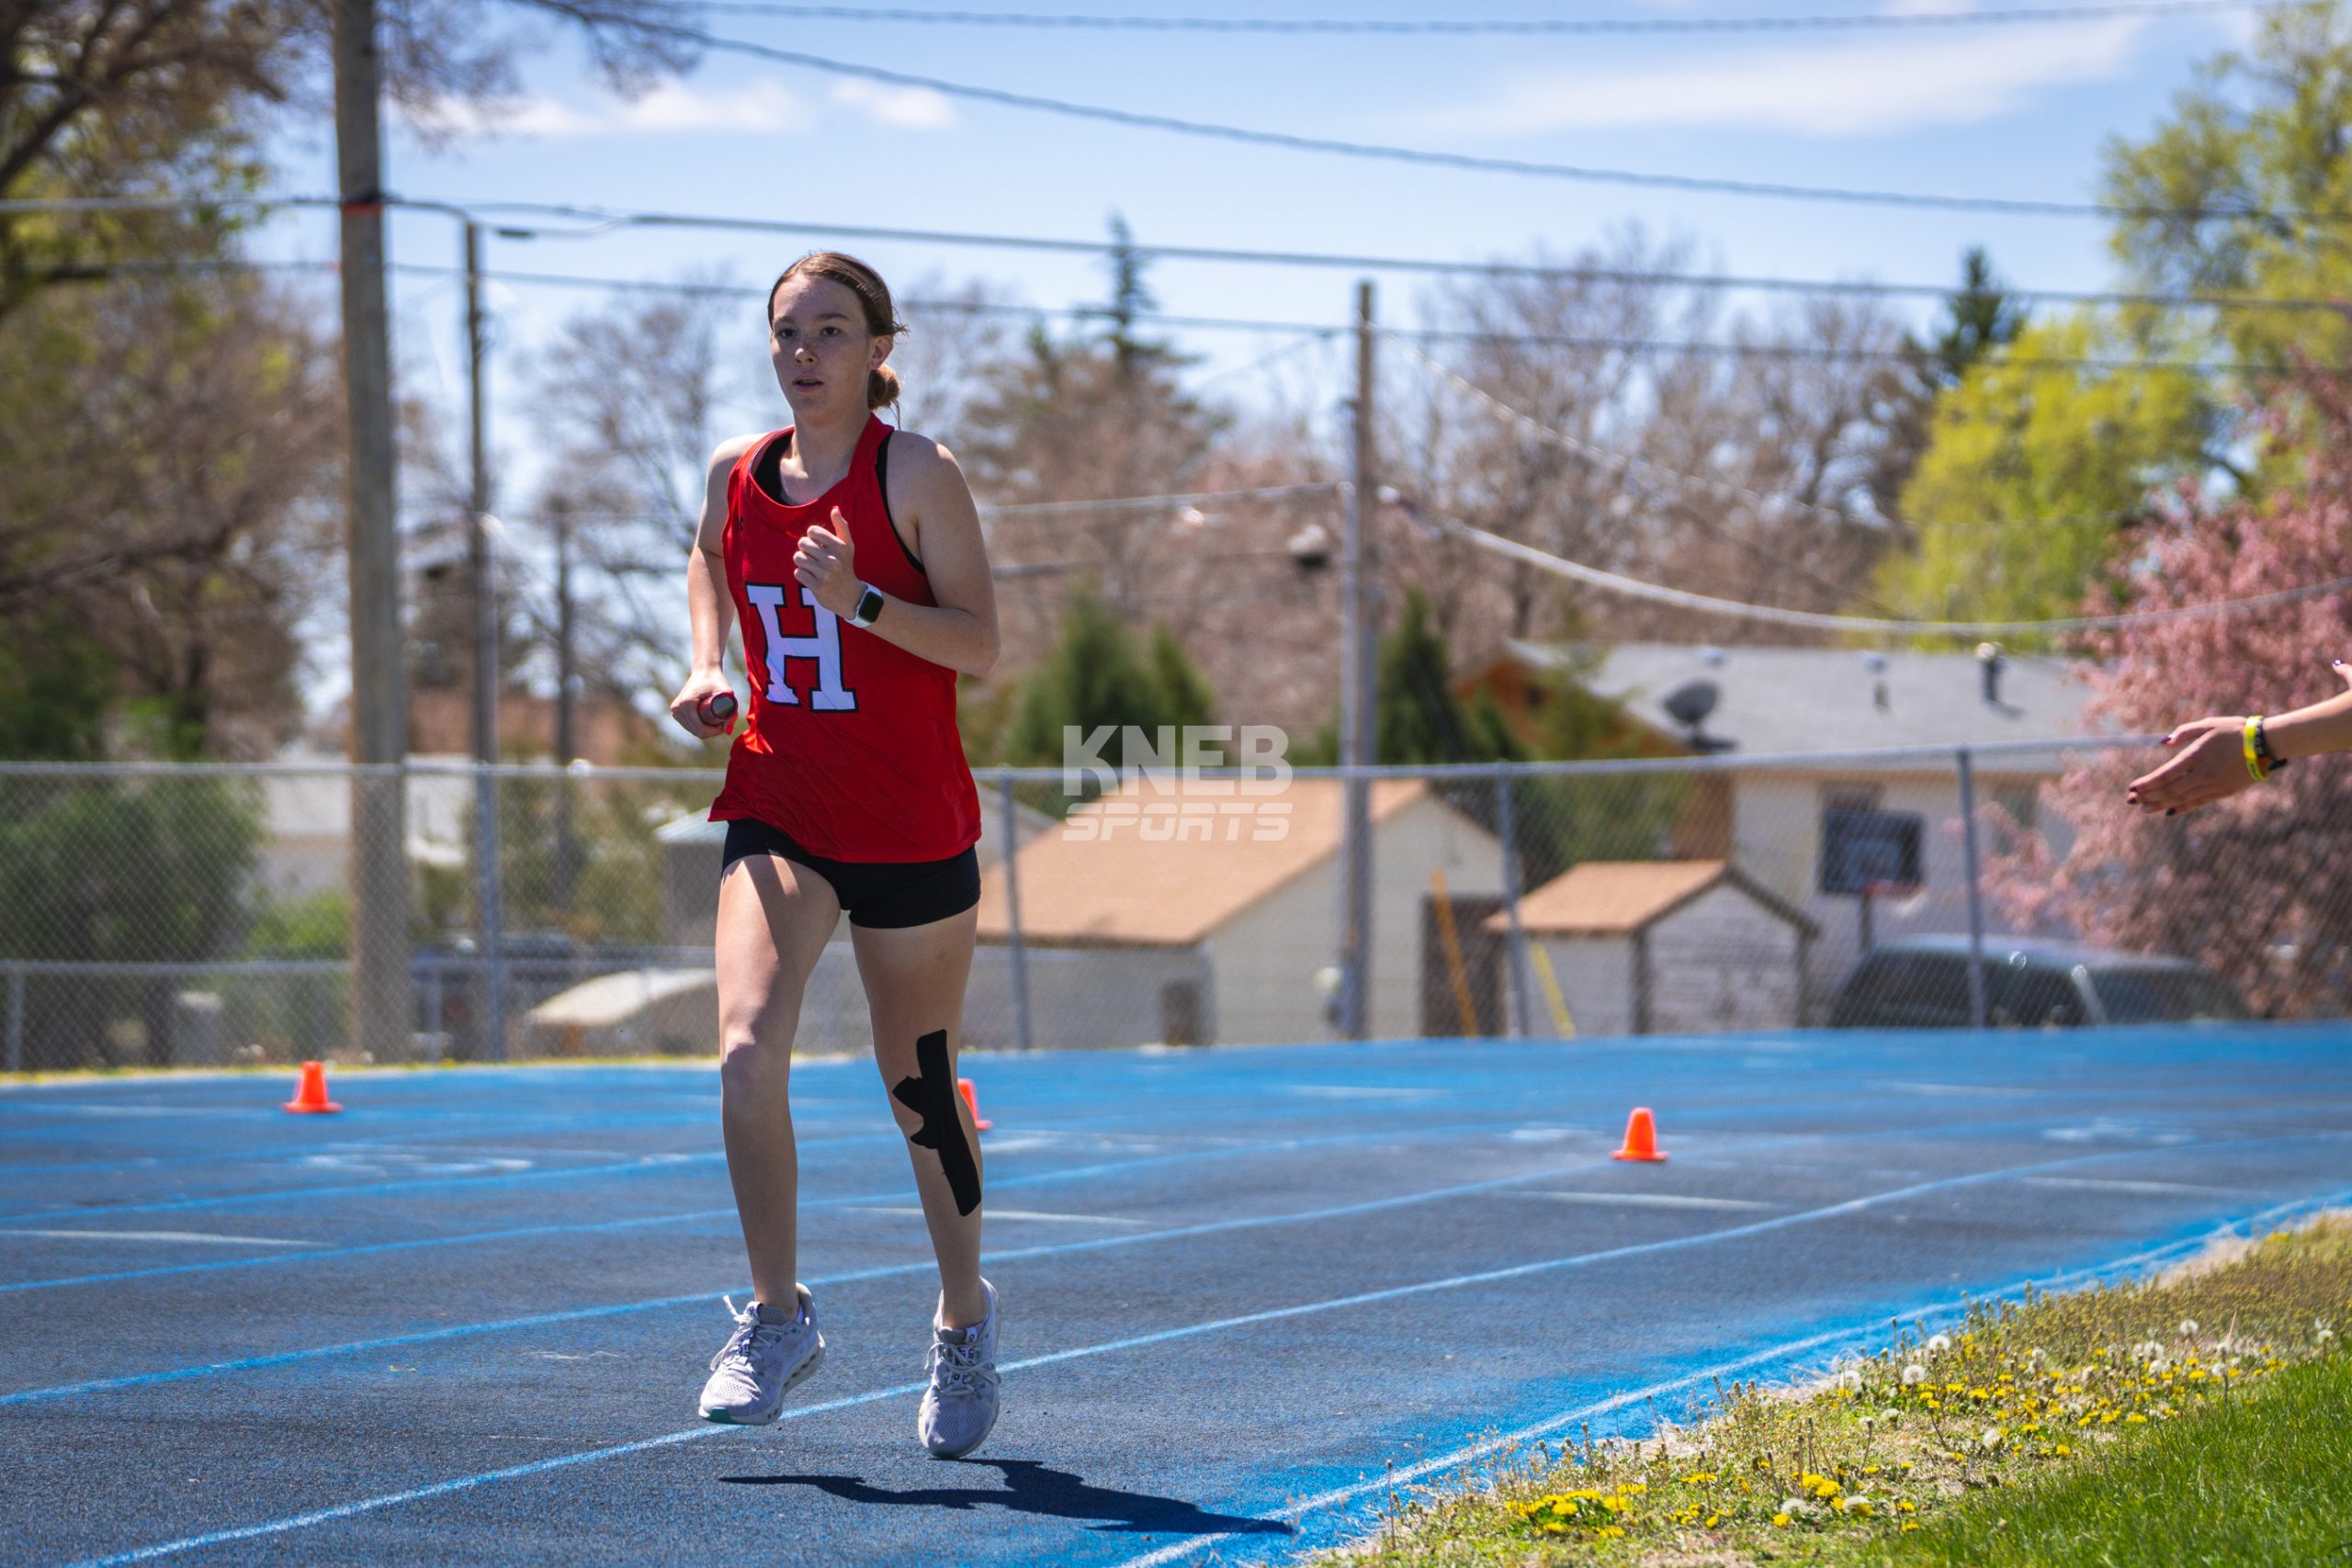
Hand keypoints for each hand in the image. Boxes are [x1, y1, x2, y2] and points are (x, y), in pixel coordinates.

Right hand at [668, 669, 736, 739]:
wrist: (704, 671)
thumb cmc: (716, 680)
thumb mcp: (727, 692)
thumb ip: (732, 709)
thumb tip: (728, 730)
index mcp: (686, 704)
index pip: (700, 729)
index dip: (714, 732)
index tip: (725, 726)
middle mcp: (677, 708)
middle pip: (696, 731)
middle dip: (711, 732)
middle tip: (723, 723)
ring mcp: (675, 710)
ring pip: (692, 730)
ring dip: (705, 731)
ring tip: (717, 722)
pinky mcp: (675, 711)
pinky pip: (688, 726)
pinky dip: (698, 728)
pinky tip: (708, 723)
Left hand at [794, 508, 859, 617]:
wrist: (850, 596)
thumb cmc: (845, 566)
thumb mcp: (848, 546)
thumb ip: (842, 526)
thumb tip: (835, 509)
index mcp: (840, 546)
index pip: (812, 531)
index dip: (811, 537)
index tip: (818, 545)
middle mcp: (833, 559)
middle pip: (803, 543)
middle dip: (805, 550)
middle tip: (814, 557)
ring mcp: (826, 574)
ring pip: (798, 558)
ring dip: (802, 562)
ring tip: (812, 567)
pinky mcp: (818, 587)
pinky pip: (798, 573)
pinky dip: (802, 575)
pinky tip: (811, 577)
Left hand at [2125, 716, 2252, 815]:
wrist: (2267, 744)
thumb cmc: (2236, 730)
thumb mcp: (2209, 724)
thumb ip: (2184, 732)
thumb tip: (2163, 744)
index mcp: (2197, 755)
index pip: (2165, 774)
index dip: (2147, 783)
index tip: (2132, 787)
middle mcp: (2203, 773)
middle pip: (2169, 790)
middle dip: (2148, 796)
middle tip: (2131, 801)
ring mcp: (2213, 785)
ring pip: (2182, 798)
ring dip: (2160, 804)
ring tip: (2143, 809)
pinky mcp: (2223, 792)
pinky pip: (2198, 802)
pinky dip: (2182, 808)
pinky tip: (2168, 812)